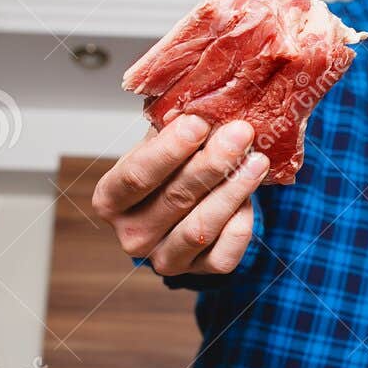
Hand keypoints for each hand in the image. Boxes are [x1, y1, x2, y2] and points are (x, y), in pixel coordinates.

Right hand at [92, 115, 268, 275]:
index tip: (199, 123)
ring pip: (201, 228)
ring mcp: (164, 259)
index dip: (168, 150)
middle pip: (173, 199)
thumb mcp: (159, 140)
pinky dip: (241, 222)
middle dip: (212, 163)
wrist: (185, 205)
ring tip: (257, 160)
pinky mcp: (198, 272)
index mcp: (110, 199)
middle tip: (241, 133)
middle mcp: (132, 236)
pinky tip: (250, 195)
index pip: (136, 176)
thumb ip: (170, 121)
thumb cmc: (169, 166)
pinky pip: (224, 252)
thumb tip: (200, 95)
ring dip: (233, 190)